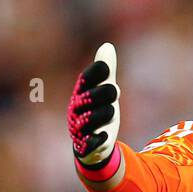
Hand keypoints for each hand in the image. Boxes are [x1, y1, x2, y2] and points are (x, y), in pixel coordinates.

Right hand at [68, 42, 120, 166]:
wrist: (91, 143)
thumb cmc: (98, 110)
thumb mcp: (104, 90)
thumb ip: (106, 71)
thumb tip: (107, 45)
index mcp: (81, 93)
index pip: (85, 80)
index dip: (95, 73)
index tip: (106, 69)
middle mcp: (77, 109)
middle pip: (91, 97)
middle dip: (105, 93)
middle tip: (115, 92)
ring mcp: (80, 128)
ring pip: (94, 118)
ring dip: (105, 114)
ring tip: (111, 112)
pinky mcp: (86, 146)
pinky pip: (91, 142)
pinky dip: (98, 139)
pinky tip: (105, 136)